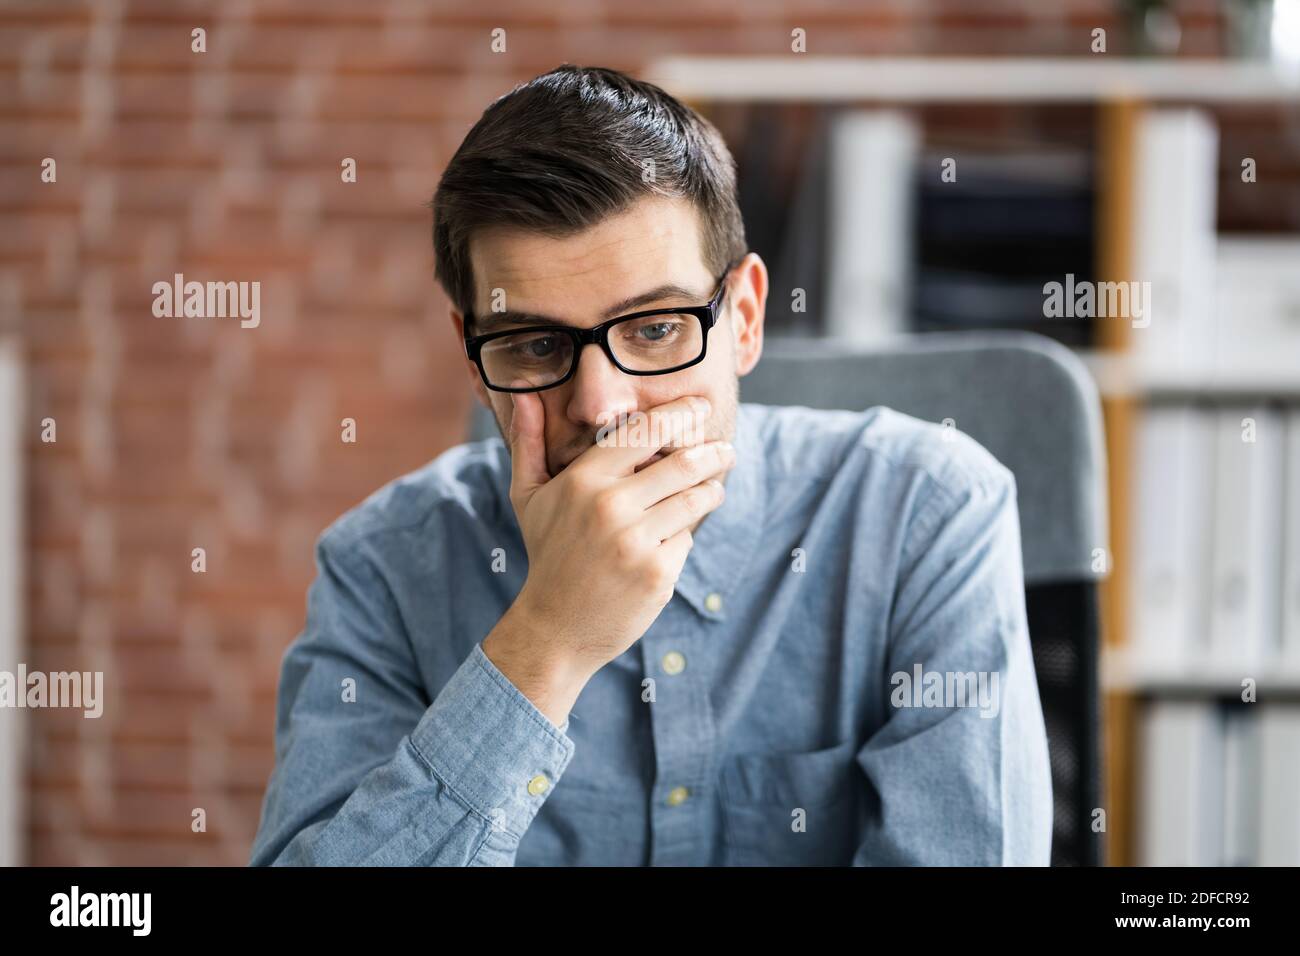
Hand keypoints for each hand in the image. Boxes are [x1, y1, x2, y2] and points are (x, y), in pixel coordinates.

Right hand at [493, 391, 735, 688]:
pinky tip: (673, 539)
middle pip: (683, 463)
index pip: (644, 431)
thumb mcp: (528, 497)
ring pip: (696, 499)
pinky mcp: (659, 573)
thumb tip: (523, 394)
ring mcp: (637, 541)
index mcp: (584, 480)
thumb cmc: (547, 553)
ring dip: (712, 489)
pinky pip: (687, 539)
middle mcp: (611, 506)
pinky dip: (685, 536)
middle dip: (713, 453)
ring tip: (714, 485)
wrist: (555, 627)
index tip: (700, 407)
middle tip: (725, 450)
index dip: (680, 414)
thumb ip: (528, 442)